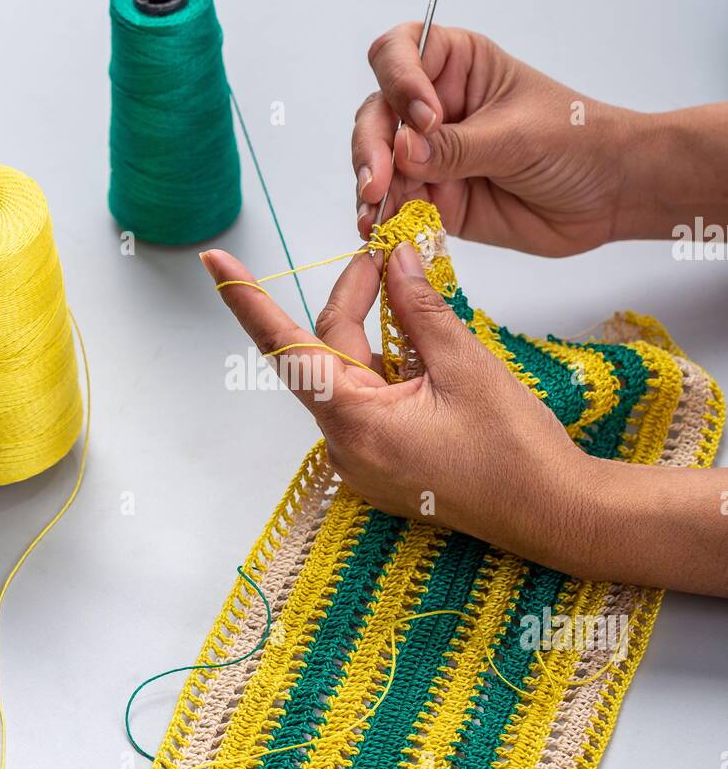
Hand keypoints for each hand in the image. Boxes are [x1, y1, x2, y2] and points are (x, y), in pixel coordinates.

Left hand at [201, 241, 588, 565]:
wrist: (555, 514)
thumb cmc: (517, 452)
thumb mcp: (467, 366)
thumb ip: (420, 308)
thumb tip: (396, 259)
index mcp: (356, 422)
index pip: (287, 346)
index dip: (246, 300)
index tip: (213, 261)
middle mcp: (345, 447)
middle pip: (330, 353)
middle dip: (358, 299)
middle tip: (394, 253)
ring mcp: (361, 461)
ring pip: (353, 376)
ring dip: (380, 337)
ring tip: (422, 305)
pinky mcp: (381, 466)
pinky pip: (370, 403)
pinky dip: (391, 370)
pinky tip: (431, 361)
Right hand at [353, 24, 633, 256]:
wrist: (609, 195)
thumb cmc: (576, 141)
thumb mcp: (518, 137)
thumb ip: (458, 146)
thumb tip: (402, 150)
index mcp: (456, 66)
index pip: (400, 53)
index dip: (399, 80)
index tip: (425, 118)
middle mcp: (434, 106)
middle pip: (377, 113)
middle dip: (372, 147)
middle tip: (379, 182)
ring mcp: (431, 155)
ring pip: (379, 163)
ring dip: (372, 188)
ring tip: (374, 216)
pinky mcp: (436, 198)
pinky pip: (397, 204)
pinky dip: (385, 218)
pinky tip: (380, 231)